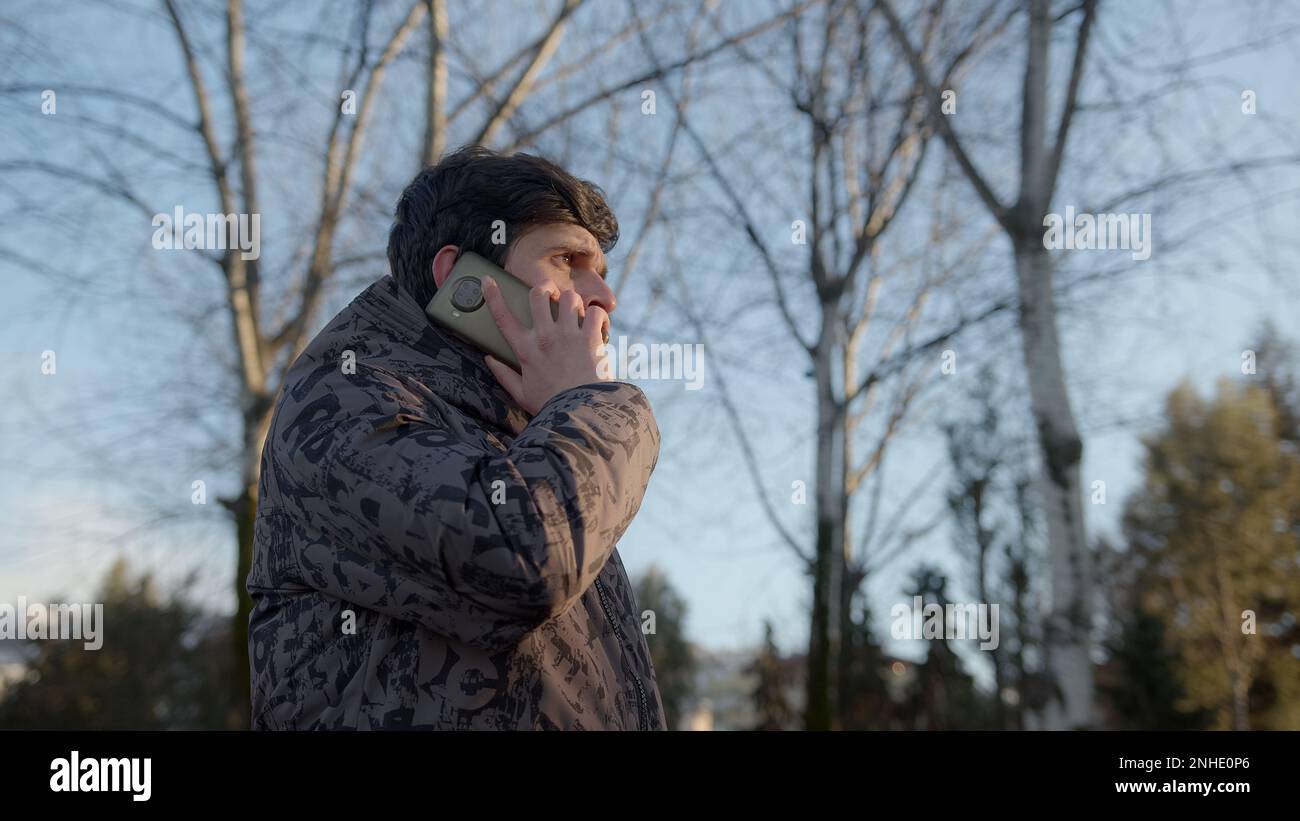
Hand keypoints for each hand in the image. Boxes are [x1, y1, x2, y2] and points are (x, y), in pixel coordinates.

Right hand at [480, 275, 610, 414]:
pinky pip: (595, 312)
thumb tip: (488, 358)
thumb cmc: (550, 405)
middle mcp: (545, 337)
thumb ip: (503, 375)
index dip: (493, 296)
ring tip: (575, 311)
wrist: (580, 413)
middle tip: (550, 294)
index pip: (503, 317)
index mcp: (525, 350)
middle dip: (544, 288)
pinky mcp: (591, 338)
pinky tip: (595, 324)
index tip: (488, 280)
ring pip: (569, 297)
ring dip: (572, 301)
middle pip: (539, 294)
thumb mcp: (521, 394)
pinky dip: (597, 315)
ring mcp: (569, 335)